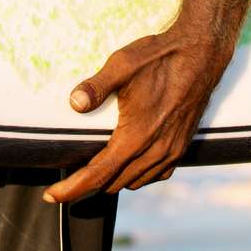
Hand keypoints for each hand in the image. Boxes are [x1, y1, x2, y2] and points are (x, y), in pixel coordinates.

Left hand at [43, 24, 233, 202]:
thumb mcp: (122, 64)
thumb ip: (96, 86)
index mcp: (136, 136)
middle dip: (88, 183)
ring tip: (95, 167)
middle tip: (68, 174)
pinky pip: (154, 175)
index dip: (72, 189)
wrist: (200, 54)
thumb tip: (74, 103)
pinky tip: (127, 162)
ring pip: (134, 182)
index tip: (51, 196)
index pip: (98, 174)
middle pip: (113, 183)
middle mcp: (155, 151)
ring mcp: (171, 152)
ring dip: (113, 179)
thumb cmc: (159, 56)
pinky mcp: (181, 148)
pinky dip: (136, 175)